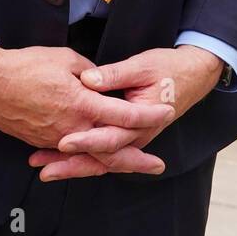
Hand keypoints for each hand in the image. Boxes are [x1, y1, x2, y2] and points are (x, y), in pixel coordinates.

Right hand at [0, 45, 173, 176]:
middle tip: (157, 165)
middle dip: (137, 159)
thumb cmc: (26, 65)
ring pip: (90, 157)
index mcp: (83, 104)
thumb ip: (90, 72)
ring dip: (113, 163)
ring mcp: (56, 138)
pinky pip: (68, 154)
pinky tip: (94, 161)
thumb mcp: (64, 58)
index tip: (166, 112)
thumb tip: (99, 81)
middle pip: (112, 150)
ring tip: (133, 167)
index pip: (124, 114)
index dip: (148, 114)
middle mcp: (73, 128)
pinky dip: (84, 160)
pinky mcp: (40, 141)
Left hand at [29, 45, 221, 180]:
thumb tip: (87, 79)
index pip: (109, 138)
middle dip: (71, 164)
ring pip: (100, 160)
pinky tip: (59, 159)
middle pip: (101, 157)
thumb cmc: (169, 69)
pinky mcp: (126, 136)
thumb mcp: (142, 66)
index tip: (61, 142)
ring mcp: (131, 139)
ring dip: (72, 165)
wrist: (194, 75)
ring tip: (42, 169)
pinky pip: (102, 153)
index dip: (85, 141)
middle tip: (42, 167)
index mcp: (141, 122)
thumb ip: (114, 75)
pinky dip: (82, 158)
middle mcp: (136, 137)